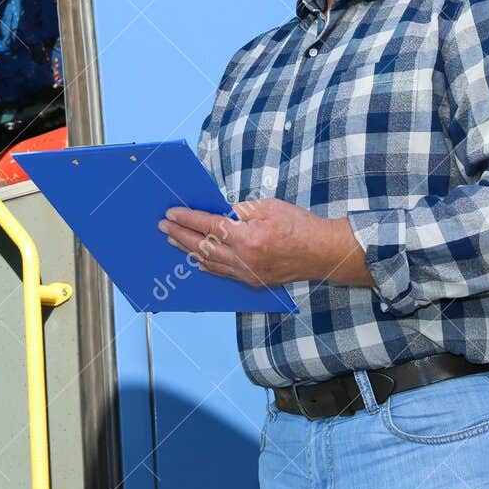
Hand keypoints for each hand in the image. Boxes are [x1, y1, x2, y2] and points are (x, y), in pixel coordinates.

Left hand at [158, 199, 372, 287]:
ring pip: (209, 263)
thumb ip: (241, 210)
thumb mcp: (269, 207)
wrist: (324, 253)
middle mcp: (245, 259)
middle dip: (180, 235)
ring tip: (174, 240)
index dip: (187, 219)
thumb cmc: (300, 226)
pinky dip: (206, 264)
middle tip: (164, 227)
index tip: (171, 213)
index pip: (208, 226)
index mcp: (248, 237)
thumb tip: (220, 212)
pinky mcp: (253, 281)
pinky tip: (196, 257)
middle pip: (202, 247)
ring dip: (189, 251)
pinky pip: (222, 273)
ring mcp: (248, 274)